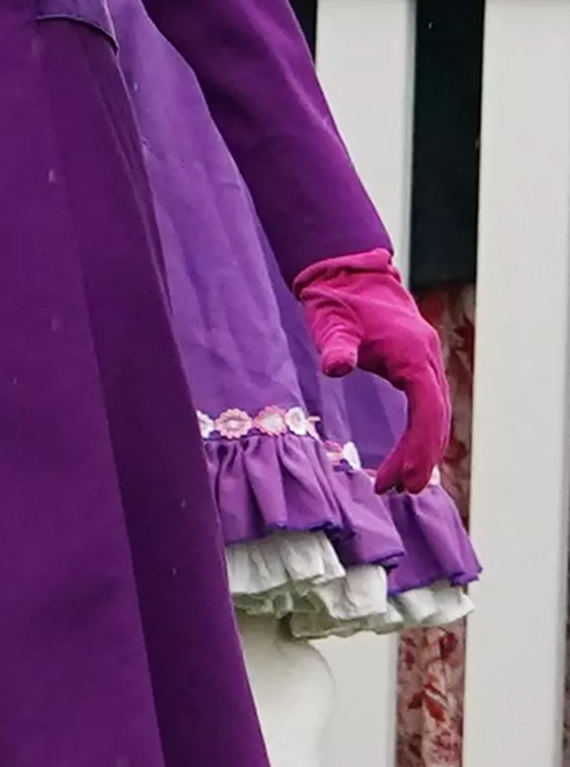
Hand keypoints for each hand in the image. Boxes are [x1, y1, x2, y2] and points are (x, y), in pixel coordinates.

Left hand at [295, 250, 451, 494]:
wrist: (348, 274)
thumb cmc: (338, 299)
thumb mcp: (331, 322)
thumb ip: (336, 346)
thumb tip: (336, 367)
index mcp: (412, 355)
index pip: (428, 409)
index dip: (421, 446)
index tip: (407, 479)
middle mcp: (426, 361)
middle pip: (435, 418)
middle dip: (420, 457)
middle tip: (398, 491)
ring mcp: (423, 364)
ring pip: (432, 416)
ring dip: (418, 451)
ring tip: (393, 484)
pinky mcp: (413, 368)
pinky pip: (423, 408)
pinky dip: (415, 435)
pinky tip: (400, 458)